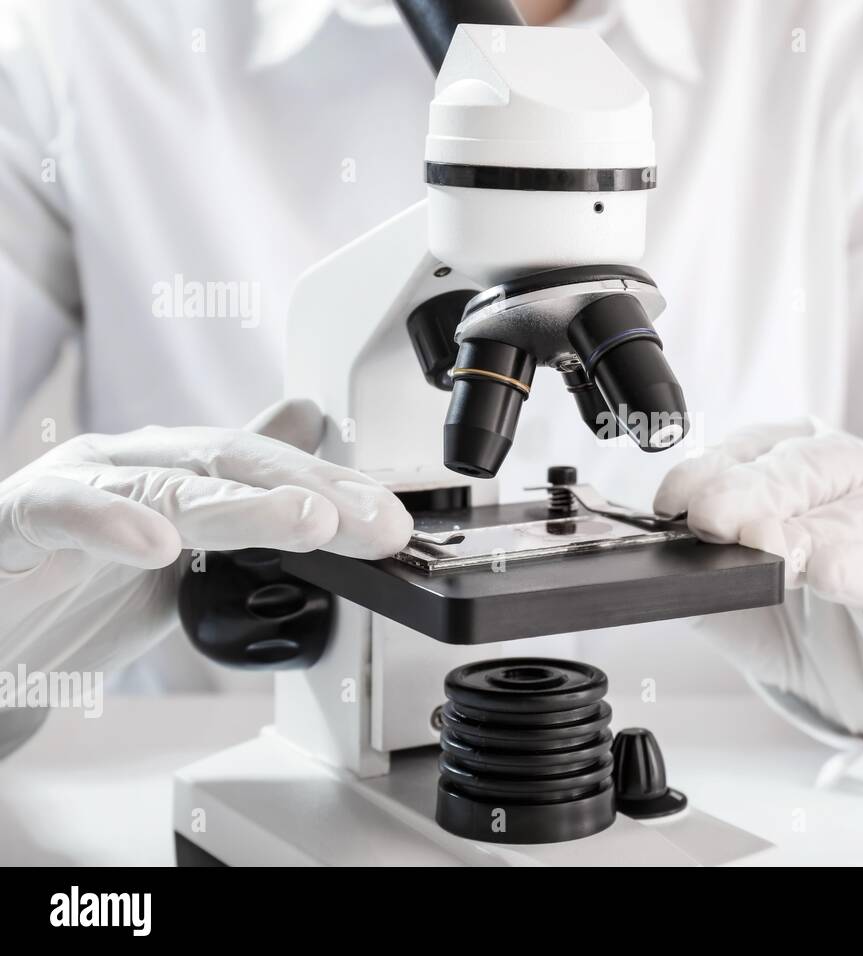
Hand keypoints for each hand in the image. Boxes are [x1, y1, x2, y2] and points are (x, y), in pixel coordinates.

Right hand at [0, 399, 412, 675]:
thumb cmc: (74, 588)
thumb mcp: (180, 545)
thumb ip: (239, 489)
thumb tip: (306, 418)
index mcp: (176, 470)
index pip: (270, 469)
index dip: (335, 489)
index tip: (394, 521)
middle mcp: (132, 466)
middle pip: (232, 464)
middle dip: (313, 490)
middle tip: (374, 521)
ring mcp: (74, 487)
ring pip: (168, 487)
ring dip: (244, 506)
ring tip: (307, 521)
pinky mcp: (15, 519)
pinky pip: (65, 512)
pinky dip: (109, 525)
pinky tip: (156, 544)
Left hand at [654, 419, 862, 730]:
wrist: (856, 675)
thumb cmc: (793, 613)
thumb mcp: (729, 584)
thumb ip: (697, 562)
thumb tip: (660, 550)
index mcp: (797, 457)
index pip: (750, 448)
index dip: (709, 472)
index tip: (677, 503)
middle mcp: (852, 475)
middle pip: (797, 471)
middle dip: (750, 493)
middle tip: (713, 519)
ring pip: (844, 515)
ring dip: (798, 533)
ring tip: (768, 552)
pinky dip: (859, 570)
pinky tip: (830, 571)